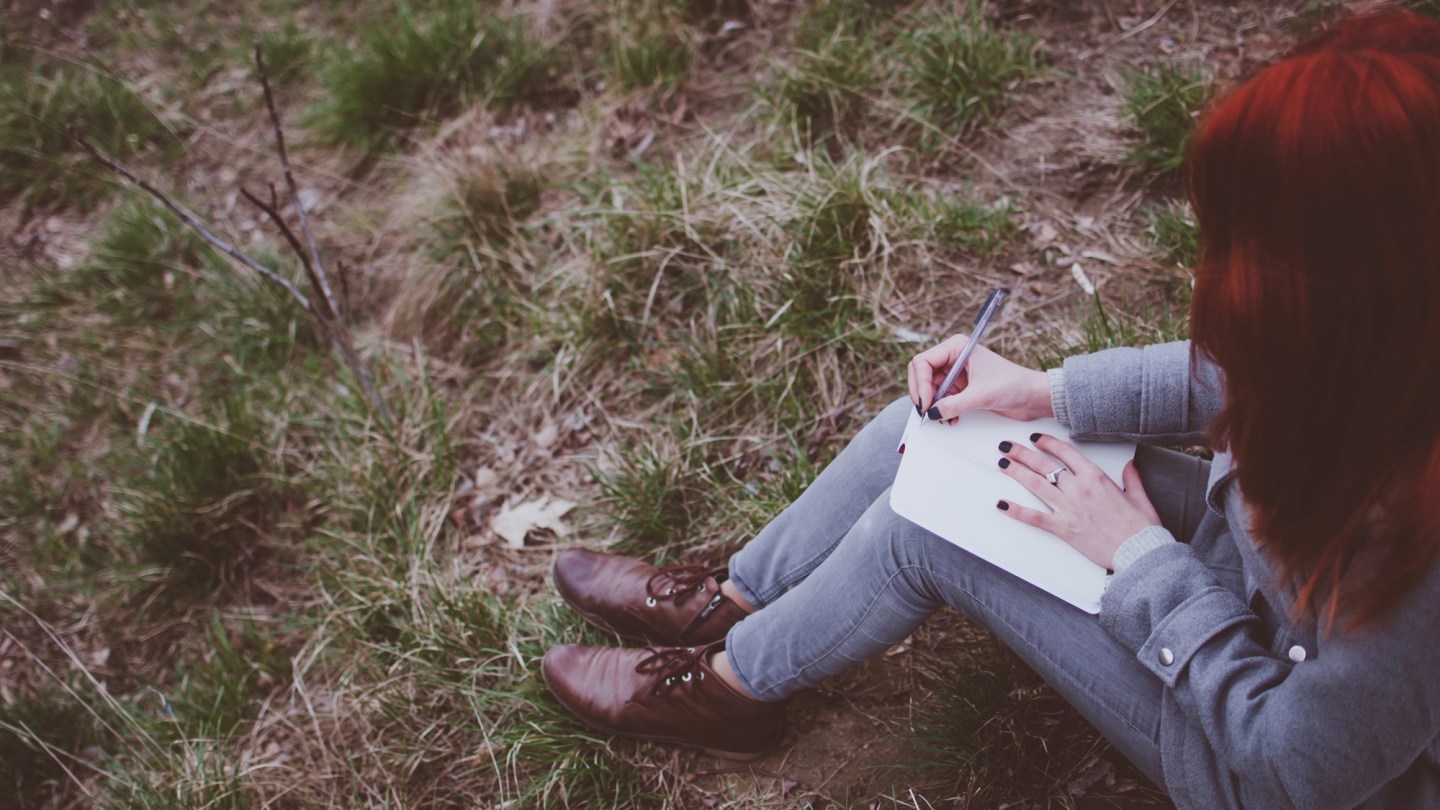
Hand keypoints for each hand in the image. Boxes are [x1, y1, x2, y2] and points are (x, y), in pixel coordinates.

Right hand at [907, 334, 1052, 420]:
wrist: (1033, 397)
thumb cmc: (1014, 385)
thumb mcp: (981, 395)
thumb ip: (953, 404)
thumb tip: (932, 413)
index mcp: (957, 347)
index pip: (923, 362)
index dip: (921, 384)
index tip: (926, 403)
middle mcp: (953, 357)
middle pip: (922, 375)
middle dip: (924, 395)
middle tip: (928, 412)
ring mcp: (955, 373)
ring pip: (929, 389)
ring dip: (933, 406)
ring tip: (944, 417)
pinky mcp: (960, 387)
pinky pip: (940, 398)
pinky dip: (942, 410)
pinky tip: (951, 418)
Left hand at [995, 434, 1160, 569]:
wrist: (1139, 550)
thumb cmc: (1141, 527)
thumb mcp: (1139, 497)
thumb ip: (1131, 478)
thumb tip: (1129, 465)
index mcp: (1096, 477)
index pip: (1066, 452)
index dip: (1048, 443)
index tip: (1036, 438)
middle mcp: (1078, 489)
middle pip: (1044, 465)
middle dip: (1023, 453)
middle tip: (1007, 446)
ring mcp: (1068, 508)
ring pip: (1036, 484)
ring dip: (1016, 472)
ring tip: (1003, 463)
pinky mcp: (1063, 527)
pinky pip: (1035, 517)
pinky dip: (1016, 510)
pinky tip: (1002, 504)